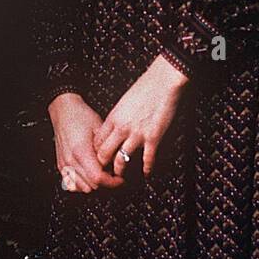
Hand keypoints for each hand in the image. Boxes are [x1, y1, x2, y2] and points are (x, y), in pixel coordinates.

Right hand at [48, 93, 124, 192]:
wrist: (63, 110)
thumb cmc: (81, 116)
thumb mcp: (100, 129)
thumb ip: (108, 149)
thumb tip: (117, 164)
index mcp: (81, 151)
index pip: (98, 178)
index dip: (112, 182)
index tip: (120, 179)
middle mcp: (70, 160)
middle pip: (92, 186)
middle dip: (106, 184)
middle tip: (114, 175)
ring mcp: (64, 164)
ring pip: (82, 188)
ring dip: (95, 185)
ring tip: (103, 174)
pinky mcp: (61, 166)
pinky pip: (71, 185)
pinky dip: (82, 185)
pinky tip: (89, 177)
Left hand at [94, 56, 188, 177]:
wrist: (162, 82)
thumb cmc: (145, 87)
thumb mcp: (124, 102)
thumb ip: (118, 116)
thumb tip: (115, 127)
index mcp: (113, 117)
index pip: (98, 141)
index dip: (96, 152)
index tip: (98, 158)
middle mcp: (121, 127)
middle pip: (104, 153)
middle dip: (103, 166)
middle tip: (104, 172)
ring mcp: (136, 134)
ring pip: (121, 160)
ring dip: (120, 171)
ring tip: (121, 176)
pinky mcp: (152, 138)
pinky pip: (147, 159)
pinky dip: (146, 169)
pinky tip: (146, 173)